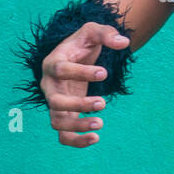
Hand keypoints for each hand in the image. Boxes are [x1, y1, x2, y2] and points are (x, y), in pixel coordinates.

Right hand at [40, 22, 129, 147]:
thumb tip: (124, 42)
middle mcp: (49, 85)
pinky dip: (76, 141)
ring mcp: (54, 103)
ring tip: (100, 123)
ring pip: (57, 121)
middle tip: (102, 102)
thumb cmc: (81, 45)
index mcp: (53, 63)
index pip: (61, 70)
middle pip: (54, 100)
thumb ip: (107, 34)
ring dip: (77, 125)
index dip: (81, 73)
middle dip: (78, 104)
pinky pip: (63, 135)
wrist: (73, 57)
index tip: (105, 73)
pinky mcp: (62, 115)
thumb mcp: (92, 32)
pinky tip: (95, 138)